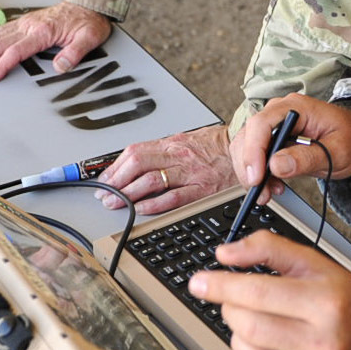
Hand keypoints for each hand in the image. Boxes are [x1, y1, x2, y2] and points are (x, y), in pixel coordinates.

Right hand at [0, 2, 112, 82]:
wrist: (88, 4)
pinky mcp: (25, 22)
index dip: (0, 66)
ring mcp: (26, 23)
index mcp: (43, 31)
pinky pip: (1, 31)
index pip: (16, 51)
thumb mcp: (89, 38)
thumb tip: (60, 66)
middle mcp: (30, 26)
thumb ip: (75, 53)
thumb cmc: (88, 21)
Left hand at [97, 124, 233, 214]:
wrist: (246, 149)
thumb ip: (163, 151)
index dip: (115, 167)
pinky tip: (141, 209)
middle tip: (104, 195)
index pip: (135, 152)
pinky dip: (154, 204)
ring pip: (151, 181)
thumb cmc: (217, 146)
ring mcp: (190, 172)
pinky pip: (173, 197)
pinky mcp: (202, 189)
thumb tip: (135, 163)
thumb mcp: (186, 140)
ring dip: (128, 194)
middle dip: (116, 182)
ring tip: (116, 204)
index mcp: (173, 143)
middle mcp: (179, 155)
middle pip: (137, 165)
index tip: (104, 180)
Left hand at [188, 230, 350, 349]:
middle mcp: (325, 343)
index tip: (200, 282)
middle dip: (232, 309)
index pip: (259, 293)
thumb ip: (270, 250)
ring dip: (239, 339)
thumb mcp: (316, 264)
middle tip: (239, 302)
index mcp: (327, 302)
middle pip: (250, 327)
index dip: (221, 286)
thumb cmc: (349, 302)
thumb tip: (225, 254)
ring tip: (253, 328)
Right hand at [232, 95, 350, 201]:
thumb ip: (307, 158)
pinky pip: (254, 155)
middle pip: (248, 136)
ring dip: (252, 173)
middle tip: (261, 192)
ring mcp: (275, 125)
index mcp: (297, 107)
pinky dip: (258, 174)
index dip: (254, 151)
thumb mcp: (337, 152)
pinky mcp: (273, 139)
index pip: (262, 123)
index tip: (257, 177)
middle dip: (249, 167)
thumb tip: (276, 165)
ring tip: (269, 192)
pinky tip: (273, 186)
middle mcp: (280, 112)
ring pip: (246, 147)